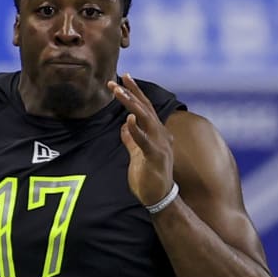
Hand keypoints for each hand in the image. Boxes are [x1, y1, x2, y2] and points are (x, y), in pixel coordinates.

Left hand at [108, 73, 175, 206]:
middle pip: (145, 109)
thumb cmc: (148, 178)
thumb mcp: (137, 155)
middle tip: (117, 80)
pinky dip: (137, 130)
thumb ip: (131, 140)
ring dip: (132, 104)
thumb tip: (124, 127)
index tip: (124, 77)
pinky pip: (145, 141)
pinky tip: (128, 119)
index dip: (135, 92)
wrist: (158, 199)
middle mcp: (161, 135)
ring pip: (146, 120)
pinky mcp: (155, 158)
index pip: (145, 108)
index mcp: (156, 133)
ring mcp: (159, 145)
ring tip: (119, 92)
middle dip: (131, 93)